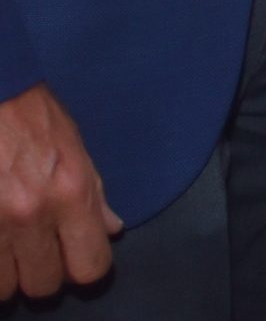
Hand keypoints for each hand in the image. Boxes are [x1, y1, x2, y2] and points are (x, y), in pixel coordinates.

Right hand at [0, 83, 119, 299]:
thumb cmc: (37, 120)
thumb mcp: (78, 149)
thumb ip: (94, 195)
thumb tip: (112, 229)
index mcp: (71, 193)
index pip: (90, 266)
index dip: (85, 267)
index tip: (77, 259)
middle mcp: (33, 214)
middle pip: (45, 285)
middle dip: (44, 274)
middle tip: (40, 253)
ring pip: (5, 289)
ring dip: (9, 274)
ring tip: (11, 248)